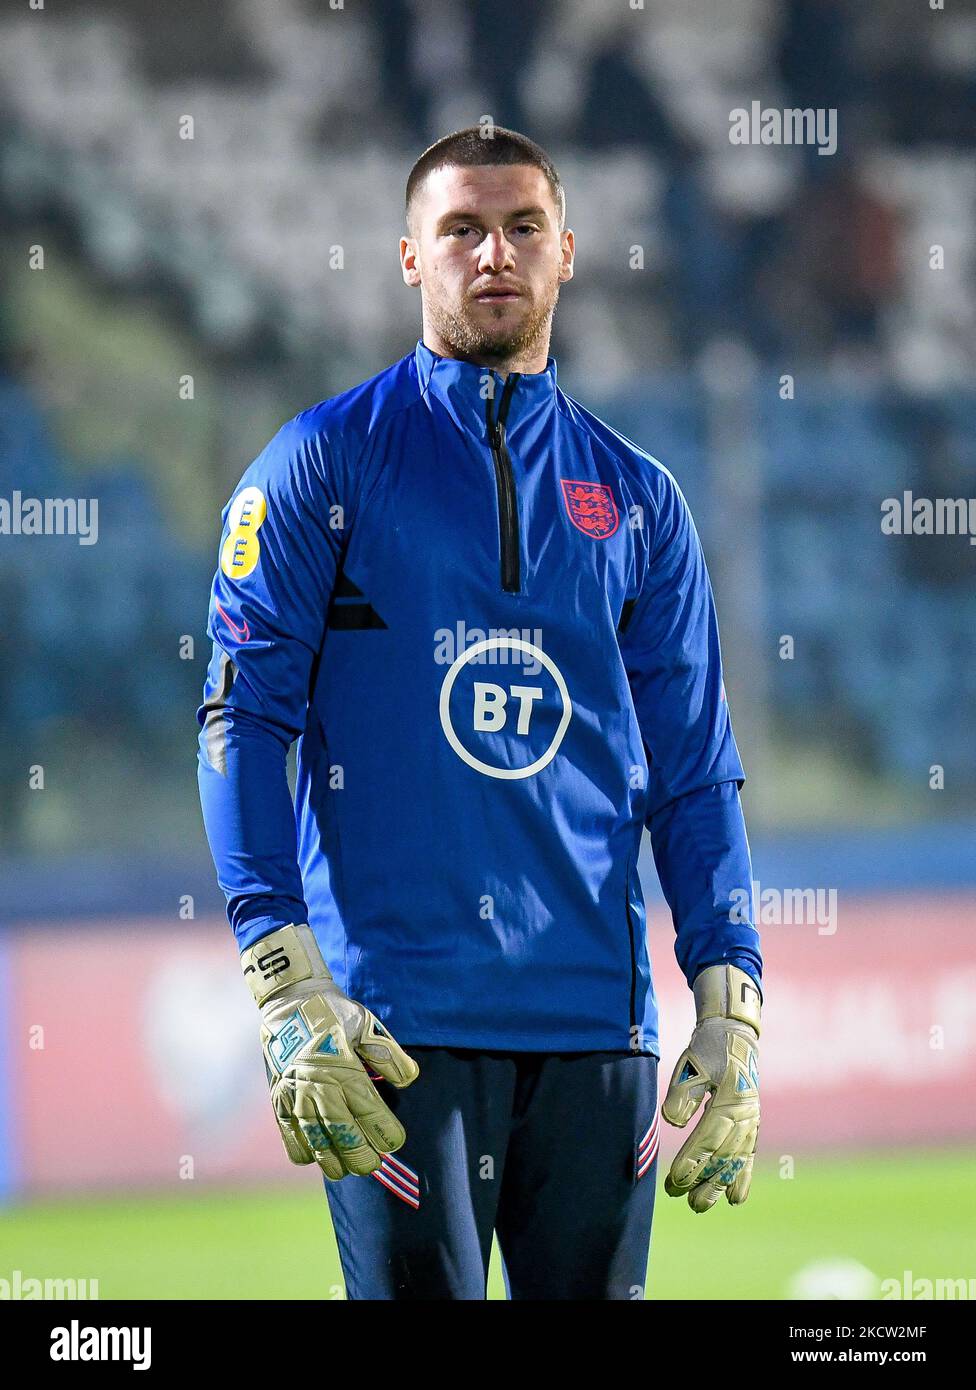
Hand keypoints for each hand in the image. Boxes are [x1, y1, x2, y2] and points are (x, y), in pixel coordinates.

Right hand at [241, 923, 419, 1179]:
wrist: (289, 1001)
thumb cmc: (334, 1013)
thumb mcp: (366, 1024)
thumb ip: (388, 1054)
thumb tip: (410, 1080)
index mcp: (342, 1066)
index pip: (368, 1108)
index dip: (384, 1130)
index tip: (396, 1142)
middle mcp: (317, 1085)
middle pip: (341, 1132)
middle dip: (359, 1154)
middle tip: (373, 1165)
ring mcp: (295, 1095)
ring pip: (315, 1140)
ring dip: (331, 1159)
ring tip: (346, 1170)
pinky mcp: (279, 1099)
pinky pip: (289, 1136)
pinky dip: (303, 1151)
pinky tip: (317, 1155)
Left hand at [662, 964, 759, 1212]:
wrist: (735, 1034)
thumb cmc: (710, 1048)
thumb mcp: (692, 1063)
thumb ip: (683, 1093)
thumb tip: (674, 1122)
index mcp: (731, 1099)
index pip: (708, 1137)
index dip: (692, 1160)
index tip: (675, 1180)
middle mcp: (746, 1114)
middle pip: (723, 1154)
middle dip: (703, 1180)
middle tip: (684, 1201)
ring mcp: (751, 1121)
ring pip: (735, 1159)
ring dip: (718, 1184)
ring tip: (700, 1205)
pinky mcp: (751, 1124)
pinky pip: (748, 1155)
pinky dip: (742, 1177)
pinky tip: (735, 1198)